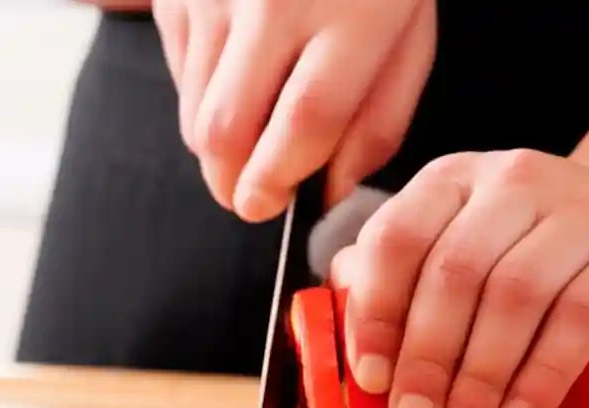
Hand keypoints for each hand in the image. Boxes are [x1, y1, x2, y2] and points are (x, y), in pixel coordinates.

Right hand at [152, 0, 434, 221]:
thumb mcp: (407, 33)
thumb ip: (379, 119)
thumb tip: (327, 191)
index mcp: (354, 12)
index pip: (306, 120)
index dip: (282, 179)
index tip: (272, 207)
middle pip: (229, 129)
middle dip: (233, 184)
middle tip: (250, 197)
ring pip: (197, 113)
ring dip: (218, 148)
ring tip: (253, 129)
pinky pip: (181, 77)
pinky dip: (203, 99)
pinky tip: (238, 75)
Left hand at [331, 149, 588, 407]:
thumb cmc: (537, 256)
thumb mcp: (468, 246)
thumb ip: (404, 270)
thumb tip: (331, 315)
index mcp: (456, 180)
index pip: (398, 236)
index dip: (375, 310)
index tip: (368, 379)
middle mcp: (516, 181)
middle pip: (454, 270)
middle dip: (425, 357)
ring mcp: (583, 210)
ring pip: (515, 293)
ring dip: (479, 376)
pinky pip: (581, 316)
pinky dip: (541, 376)